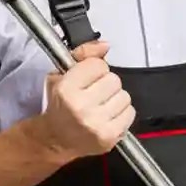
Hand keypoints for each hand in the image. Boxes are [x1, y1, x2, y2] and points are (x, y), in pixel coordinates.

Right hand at [39, 40, 134, 161]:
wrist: (55, 140)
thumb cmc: (59, 106)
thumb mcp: (60, 75)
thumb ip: (83, 55)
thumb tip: (105, 46)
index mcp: (66, 89)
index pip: (98, 65)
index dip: (94, 70)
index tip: (87, 79)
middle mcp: (81, 107)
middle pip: (114, 80)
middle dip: (106, 84)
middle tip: (94, 94)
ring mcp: (97, 124)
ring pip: (124, 96)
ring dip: (115, 99)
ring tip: (101, 106)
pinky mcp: (109, 137)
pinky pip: (130, 113)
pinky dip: (121, 113)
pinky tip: (108, 116)